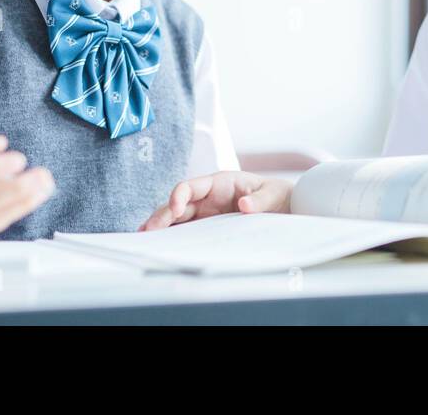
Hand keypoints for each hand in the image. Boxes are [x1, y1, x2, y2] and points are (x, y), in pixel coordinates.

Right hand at [138, 171, 292, 230]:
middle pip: (177, 203)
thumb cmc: (276, 195)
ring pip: (176, 217)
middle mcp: (207, 197)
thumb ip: (260, 200)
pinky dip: (171, 235)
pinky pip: (185, 229)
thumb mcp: (272, 195)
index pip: (191, 186)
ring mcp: (205, 212)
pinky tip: (158, 244)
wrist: (284, 207)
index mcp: (220, 183)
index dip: (179, 195)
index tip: (175, 209)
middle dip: (162, 215)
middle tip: (148, 231)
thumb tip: (245, 205)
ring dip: (160, 225)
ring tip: (143, 238)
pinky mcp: (206, 225)